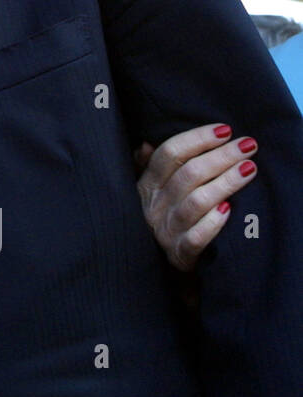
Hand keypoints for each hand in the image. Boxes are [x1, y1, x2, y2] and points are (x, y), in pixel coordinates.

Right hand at [134, 124, 257, 271]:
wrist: (159, 266)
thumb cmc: (163, 218)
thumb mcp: (149, 191)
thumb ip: (147, 166)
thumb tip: (146, 143)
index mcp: (146, 184)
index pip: (169, 154)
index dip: (198, 139)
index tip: (226, 130)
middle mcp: (154, 205)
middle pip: (188, 174)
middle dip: (221, 155)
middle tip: (248, 145)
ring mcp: (165, 230)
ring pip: (196, 201)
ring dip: (226, 182)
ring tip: (250, 169)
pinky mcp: (179, 254)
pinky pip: (196, 238)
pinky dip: (213, 223)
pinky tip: (230, 210)